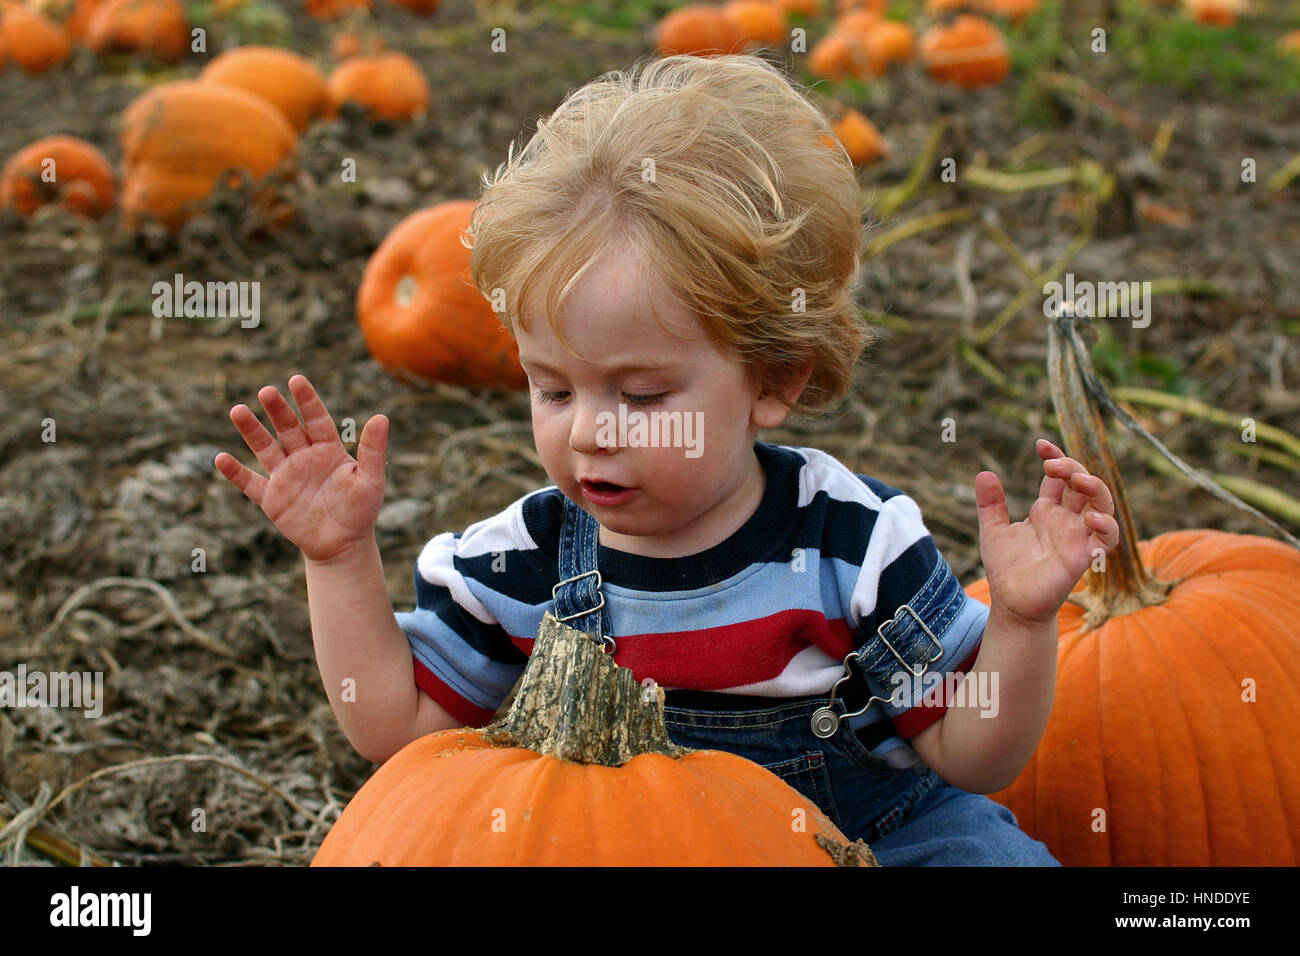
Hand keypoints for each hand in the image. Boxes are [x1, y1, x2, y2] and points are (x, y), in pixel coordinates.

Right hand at [214, 375, 388, 564]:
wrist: (343, 546)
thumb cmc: (361, 511)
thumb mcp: (371, 480)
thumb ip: (372, 450)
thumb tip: (382, 417)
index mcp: (328, 450)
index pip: (316, 419)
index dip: (306, 400)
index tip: (296, 380)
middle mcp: (304, 458)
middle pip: (287, 428)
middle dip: (277, 410)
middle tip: (266, 392)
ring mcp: (285, 476)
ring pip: (265, 448)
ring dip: (252, 431)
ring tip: (238, 411)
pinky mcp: (272, 499)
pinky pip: (250, 483)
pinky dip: (235, 473)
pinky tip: (221, 458)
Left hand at [973, 438, 1119, 625]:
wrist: (1012, 604)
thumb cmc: (1007, 569)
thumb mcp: (993, 531)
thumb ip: (990, 504)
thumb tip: (984, 473)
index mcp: (1047, 510)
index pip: (1060, 477)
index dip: (1056, 457)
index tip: (1040, 445)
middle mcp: (1067, 520)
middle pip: (1084, 484)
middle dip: (1074, 468)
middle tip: (1053, 465)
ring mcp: (1078, 537)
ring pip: (1103, 505)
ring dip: (1096, 489)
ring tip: (1078, 481)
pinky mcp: (1085, 557)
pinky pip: (1108, 539)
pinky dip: (1107, 526)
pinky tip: (1091, 518)